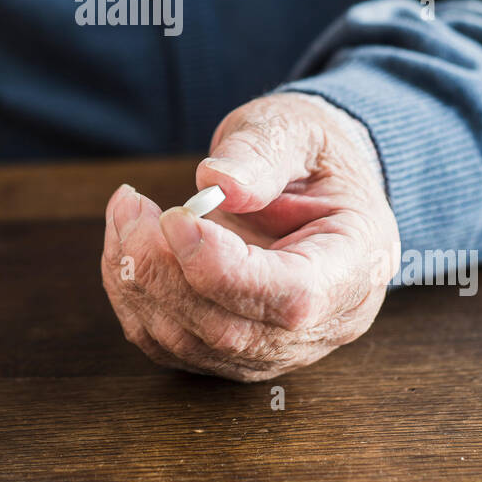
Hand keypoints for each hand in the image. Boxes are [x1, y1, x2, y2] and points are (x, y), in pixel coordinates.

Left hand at [102, 92, 399, 381]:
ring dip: (138, 281)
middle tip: (132, 206)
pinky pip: (167, 344)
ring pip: (188, 343)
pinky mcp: (230, 351)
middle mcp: (320, 325)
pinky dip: (132, 297)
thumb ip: (261, 154)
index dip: (222, 268)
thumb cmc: (311, 155)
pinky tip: (128, 243)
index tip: (175, 217)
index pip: (292, 298)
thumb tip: (217, 181)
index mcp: (354, 268)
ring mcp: (273, 348)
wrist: (314, 182)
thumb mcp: (296, 130)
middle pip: (229, 329)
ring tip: (128, 213)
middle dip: (163, 271)